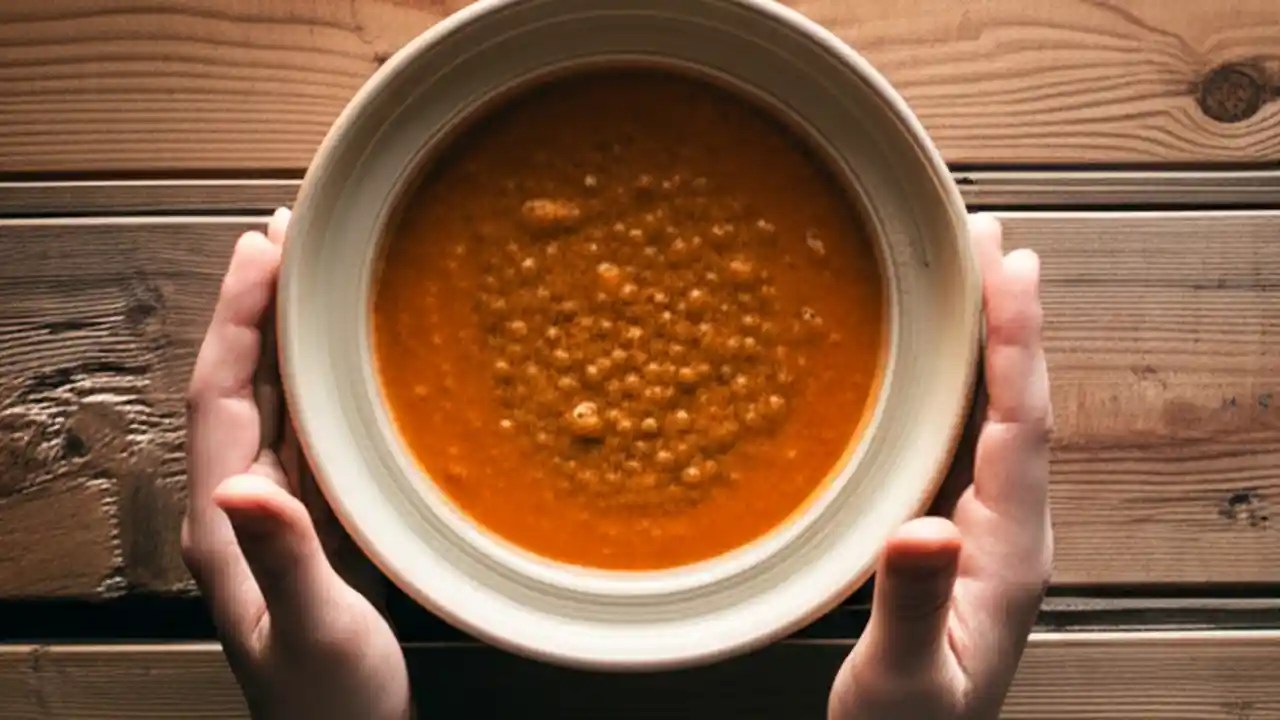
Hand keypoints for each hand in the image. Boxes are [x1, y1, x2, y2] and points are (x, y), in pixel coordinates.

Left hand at [181, 208, 411, 719]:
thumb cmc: (330, 706)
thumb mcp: (314, 630)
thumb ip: (285, 556)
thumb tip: (242, 480)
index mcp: (228, 524)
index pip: (219, 399)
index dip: (236, 320)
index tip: (261, 251)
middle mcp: (245, 510)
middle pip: (240, 388)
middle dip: (257, 310)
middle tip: (290, 240)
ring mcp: (281, 519)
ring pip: (275, 408)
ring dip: (287, 342)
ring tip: (315, 285)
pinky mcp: (318, 531)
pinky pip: (313, 439)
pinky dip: (325, 390)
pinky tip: (349, 372)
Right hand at [829, 214, 1053, 719]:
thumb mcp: (902, 679)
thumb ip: (911, 603)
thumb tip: (926, 525)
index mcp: (1008, 554)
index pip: (1022, 427)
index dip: (1018, 343)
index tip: (1011, 266)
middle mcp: (1007, 531)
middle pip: (1017, 403)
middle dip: (1006, 318)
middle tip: (986, 236)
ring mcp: (984, 531)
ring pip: (992, 416)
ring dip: (984, 343)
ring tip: (964, 276)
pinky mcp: (954, 536)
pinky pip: (962, 440)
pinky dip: (954, 385)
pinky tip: (931, 362)